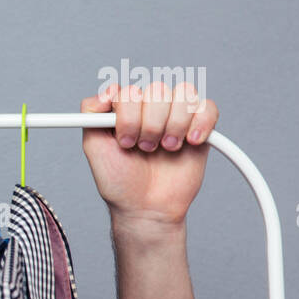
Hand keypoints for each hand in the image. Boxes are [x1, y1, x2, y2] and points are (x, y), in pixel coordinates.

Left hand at [81, 81, 217, 227]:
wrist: (147, 208)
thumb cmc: (119, 181)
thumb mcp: (93, 147)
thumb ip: (90, 113)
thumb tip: (107, 91)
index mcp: (125, 108)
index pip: (129, 90)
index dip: (127, 115)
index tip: (124, 142)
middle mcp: (150, 107)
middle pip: (157, 90)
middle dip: (149, 125)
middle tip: (144, 149)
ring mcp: (176, 116)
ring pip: (183, 95)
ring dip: (173, 126)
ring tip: (165, 149)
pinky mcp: (200, 127)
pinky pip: (207, 107)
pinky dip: (200, 123)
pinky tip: (190, 142)